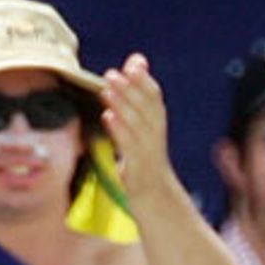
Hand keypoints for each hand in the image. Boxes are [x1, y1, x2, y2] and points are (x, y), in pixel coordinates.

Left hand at [102, 54, 170, 203]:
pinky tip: (107, 116)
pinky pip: (129, 147)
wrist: (156, 200)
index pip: (155, 99)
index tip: (133, 65)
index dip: (145, 81)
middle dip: (130, 89)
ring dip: (122, 105)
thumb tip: (133, 67)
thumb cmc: (145, 163)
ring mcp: (148, 153)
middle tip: (111, 73)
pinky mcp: (138, 169)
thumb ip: (137, 100)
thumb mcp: (142, 132)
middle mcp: (156, 137)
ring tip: (107, 89)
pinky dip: (119, 130)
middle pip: (146, 108)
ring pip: (137, 125)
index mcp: (158, 126)